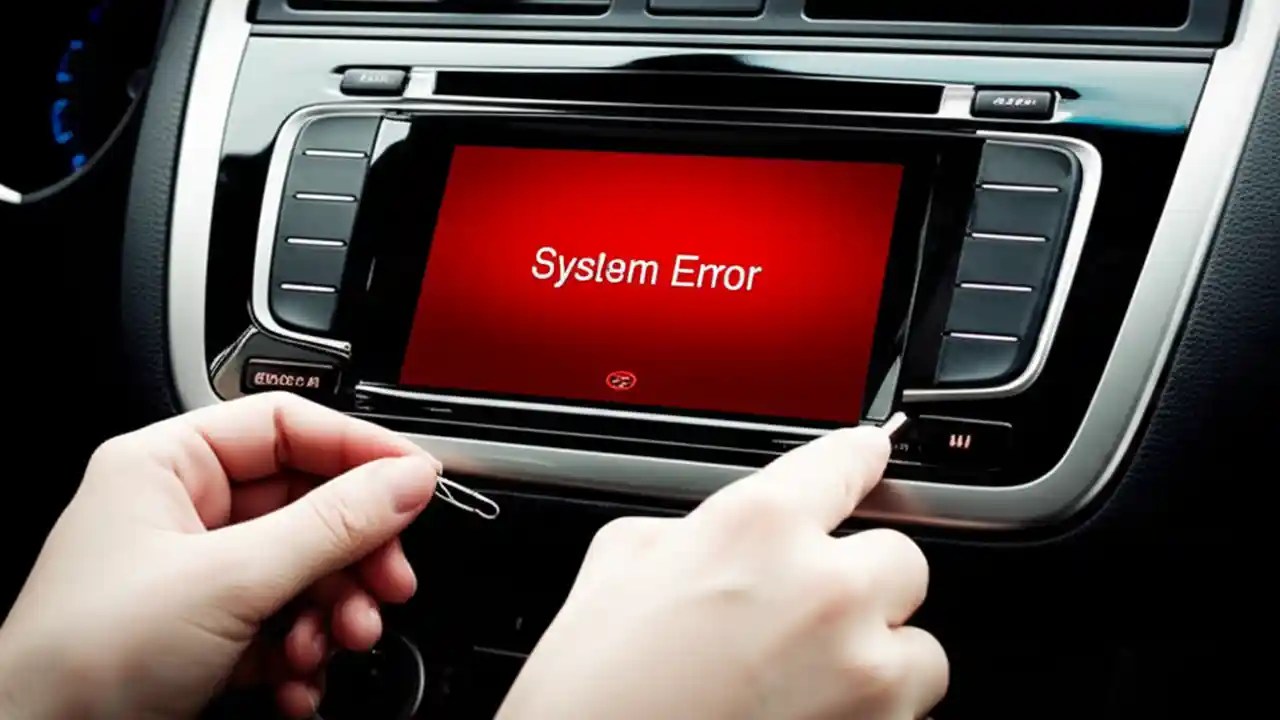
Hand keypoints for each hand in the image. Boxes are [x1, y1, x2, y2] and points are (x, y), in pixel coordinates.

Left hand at [0, 393, 439, 719]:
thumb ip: (332, 525)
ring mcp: (194, 576)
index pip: (286, 427)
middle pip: (306, 505)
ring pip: (302, 570)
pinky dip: (302, 653)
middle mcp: (181, 513)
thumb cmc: (82, 663)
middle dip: (353, 553)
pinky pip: (282, 623)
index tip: (417, 480)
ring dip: (332, 611)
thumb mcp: (230, 581)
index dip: (358, 449)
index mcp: (167, 467)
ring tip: (338, 643)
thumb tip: (407, 480)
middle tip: (389, 583)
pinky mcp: (204, 635)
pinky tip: (299, 681)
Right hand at [499, 427, 946, 719]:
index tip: (867, 456)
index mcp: (758, 526)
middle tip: (808, 610)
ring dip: (879, 659)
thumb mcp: (617, 564)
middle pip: (902, 558)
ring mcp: (862, 675)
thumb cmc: (590, 690)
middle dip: (862, 582)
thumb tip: (718, 530)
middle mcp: (826, 589)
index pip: (848, 459)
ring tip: (809, 680)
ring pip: (920, 649)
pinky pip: (908, 717)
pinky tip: (806, 716)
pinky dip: (870, 717)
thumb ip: (692, 528)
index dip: (858, 457)